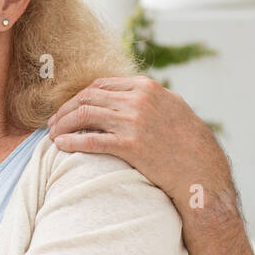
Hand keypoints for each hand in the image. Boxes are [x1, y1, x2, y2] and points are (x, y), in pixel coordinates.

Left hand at [47, 76, 233, 205]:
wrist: (202, 169)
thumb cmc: (187, 141)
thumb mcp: (170, 106)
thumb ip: (146, 97)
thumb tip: (120, 95)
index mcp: (146, 87)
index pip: (100, 85)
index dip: (78, 97)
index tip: (66, 109)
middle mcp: (138, 100)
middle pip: (88, 98)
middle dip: (65, 110)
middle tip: (52, 123)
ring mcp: (134, 122)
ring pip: (85, 115)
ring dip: (63, 124)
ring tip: (52, 134)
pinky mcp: (130, 145)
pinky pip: (91, 139)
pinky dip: (71, 141)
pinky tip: (59, 145)